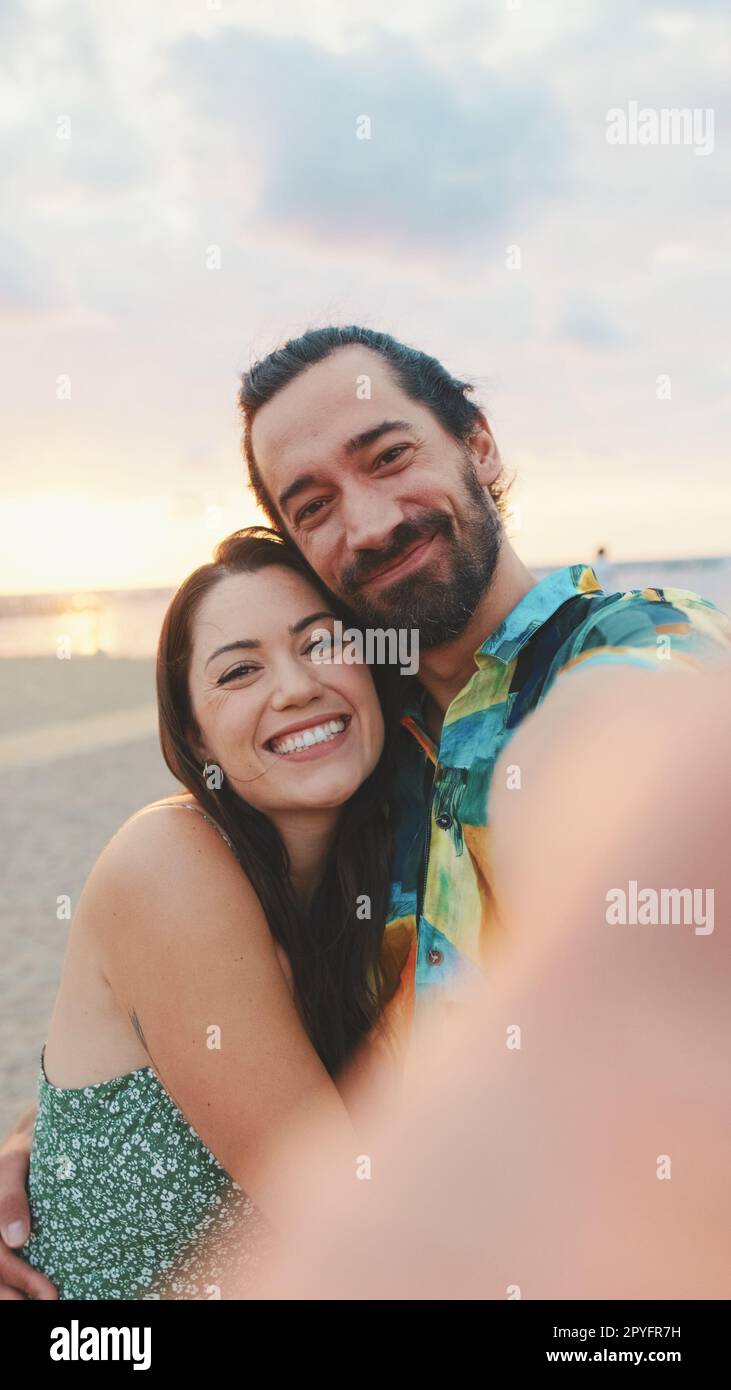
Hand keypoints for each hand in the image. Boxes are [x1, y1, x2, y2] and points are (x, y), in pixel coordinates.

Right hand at [0, 1105, 57, 1298]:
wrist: (32, 1139)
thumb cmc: (24, 1150)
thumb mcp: (15, 1165)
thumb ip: (10, 1198)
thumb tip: (16, 1239)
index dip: (21, 1279)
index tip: (51, 1292)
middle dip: (16, 1298)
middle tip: (51, 1303)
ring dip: (15, 1297)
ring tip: (46, 1304)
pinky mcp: (5, 1240)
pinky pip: (4, 1267)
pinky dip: (18, 1286)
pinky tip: (35, 1295)